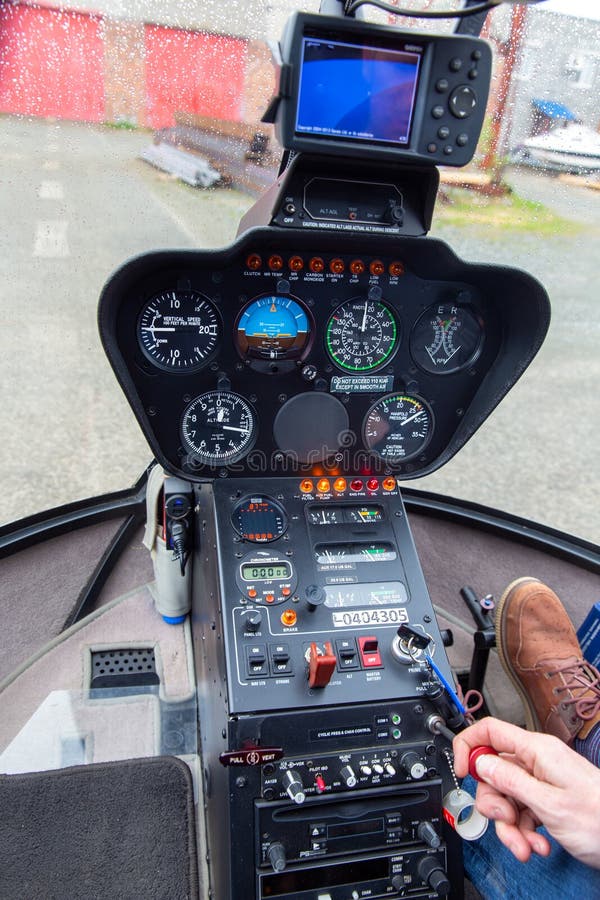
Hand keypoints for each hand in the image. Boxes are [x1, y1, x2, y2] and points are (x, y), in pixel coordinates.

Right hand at [453, 717, 599, 868]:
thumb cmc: (599, 818)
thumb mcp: (548, 802)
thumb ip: (511, 781)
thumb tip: (481, 764)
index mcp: (536, 750)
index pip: (489, 731)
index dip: (469, 747)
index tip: (461, 771)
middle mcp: (537, 761)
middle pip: (493, 773)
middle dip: (494, 804)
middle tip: (506, 820)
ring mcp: (542, 781)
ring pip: (506, 798)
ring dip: (510, 827)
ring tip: (526, 846)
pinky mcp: (547, 800)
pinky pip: (521, 812)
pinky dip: (524, 832)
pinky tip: (538, 844)